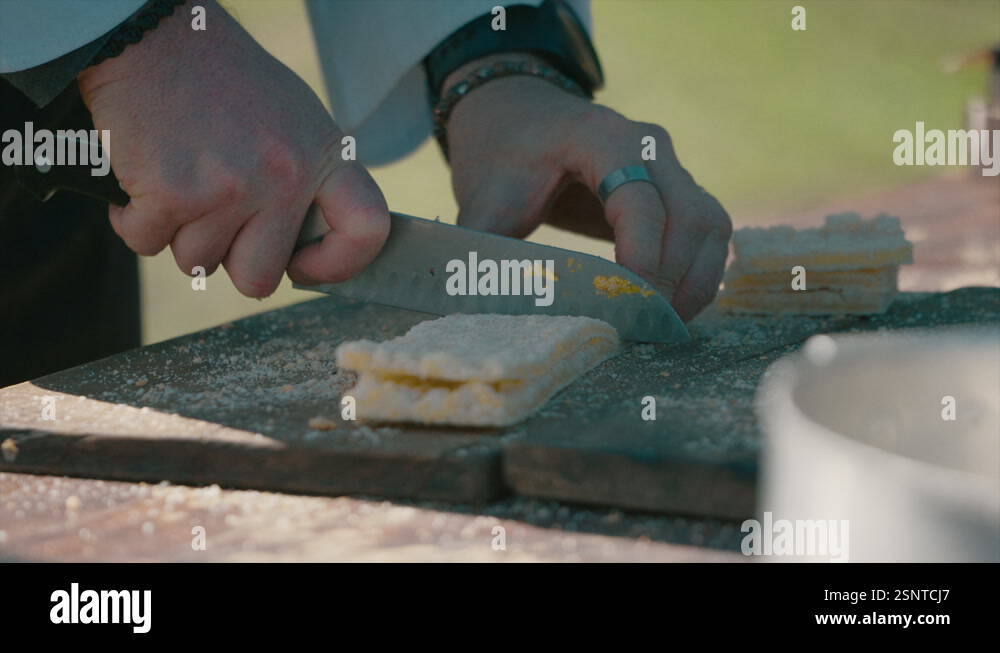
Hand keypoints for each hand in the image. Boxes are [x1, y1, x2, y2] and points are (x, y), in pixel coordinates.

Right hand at [77, 0, 388, 296]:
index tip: (303, 264)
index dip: (339, 264)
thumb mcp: (295, 120)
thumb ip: (310, 180)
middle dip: (232, 262)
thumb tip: (309, 249)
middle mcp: (284, 176)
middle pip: (260, 278)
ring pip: (199, 264)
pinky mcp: (171, 193)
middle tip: (218, 221)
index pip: (367, 229)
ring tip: (182, 181)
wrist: (153, 35)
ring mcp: (228, 188)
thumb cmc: (225, 82)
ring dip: (181, 234)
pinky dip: (135, 220)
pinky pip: (148, 242)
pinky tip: (144, 182)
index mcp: (324, 155)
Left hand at [444, 55, 731, 321]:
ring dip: (695, 281)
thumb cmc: (499, 156)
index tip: (629, 304)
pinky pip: (708, 232)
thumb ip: (486, 252)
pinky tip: (669, 307)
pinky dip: (698, 274)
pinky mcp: (678, 189)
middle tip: (643, 327)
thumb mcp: (481, 200)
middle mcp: (648, 145)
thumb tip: (484, 310)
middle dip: (673, 279)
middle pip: (690, 215)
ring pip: (710, 225)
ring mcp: (670, 165)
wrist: (517, 116)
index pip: (640, 198)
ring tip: (659, 325)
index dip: (642, 254)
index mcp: (599, 137)